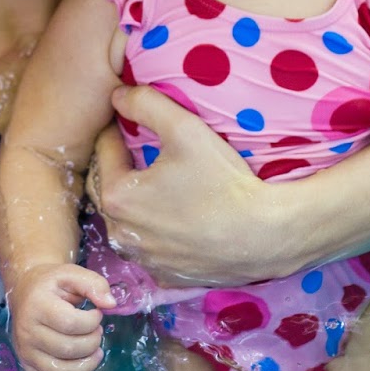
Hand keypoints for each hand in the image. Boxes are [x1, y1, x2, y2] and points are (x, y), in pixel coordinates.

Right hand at [6, 263, 115, 370]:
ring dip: (85, 365)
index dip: (92, 321)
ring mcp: (25, 351)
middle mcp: (27, 331)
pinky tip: (78, 366)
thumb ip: (94, 284)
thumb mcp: (72, 273)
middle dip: (92, 342)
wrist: (26, 290)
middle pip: (67, 349)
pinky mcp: (26, 364)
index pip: (70, 323)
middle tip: (97, 331)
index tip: (97, 314)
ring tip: (94, 351)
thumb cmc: (52, 283)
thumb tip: (111, 304)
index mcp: (37, 305)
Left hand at [89, 86, 272, 287]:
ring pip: (126, 221)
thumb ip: (146, 104)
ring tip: (157, 182)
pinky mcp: (165, 276)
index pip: (104, 150)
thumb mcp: (185, 129)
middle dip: (120, 166)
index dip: (118, 131)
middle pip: (108, 187)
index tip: (132, 121)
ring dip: (134, 202)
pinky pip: (149, 248)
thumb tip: (117, 95)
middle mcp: (121, 233)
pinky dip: (155, 233)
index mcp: (116, 196)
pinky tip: (174, 218)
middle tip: (142, 150)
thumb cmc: (223, 180)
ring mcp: (142, 259)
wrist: (264, 235)